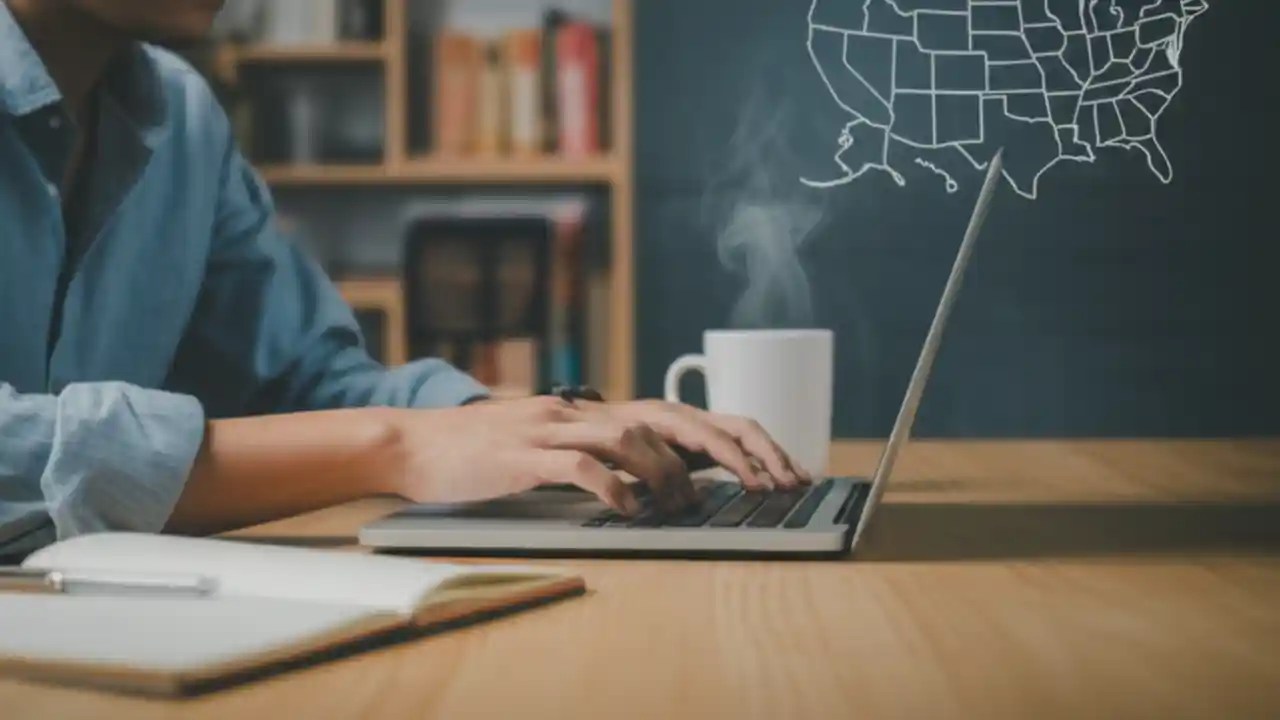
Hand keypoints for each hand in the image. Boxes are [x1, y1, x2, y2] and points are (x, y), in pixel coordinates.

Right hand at [384, 396, 806, 514]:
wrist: (414, 443)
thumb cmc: (480, 452)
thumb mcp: (548, 445)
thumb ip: (596, 452)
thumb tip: (650, 474)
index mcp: (591, 410)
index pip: (676, 414)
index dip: (726, 438)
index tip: (767, 467)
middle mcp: (579, 411)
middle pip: (669, 417)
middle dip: (722, 450)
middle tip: (759, 482)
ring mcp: (550, 429)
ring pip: (630, 436)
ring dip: (666, 473)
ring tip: (681, 505)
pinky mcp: (522, 455)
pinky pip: (578, 466)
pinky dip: (610, 487)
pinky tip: (625, 509)